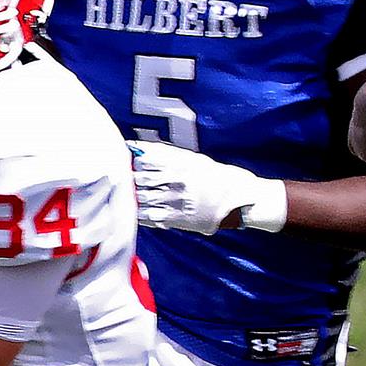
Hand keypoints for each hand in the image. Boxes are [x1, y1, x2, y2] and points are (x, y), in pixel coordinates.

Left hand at [131, 141, 287, 234]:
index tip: (130, 162)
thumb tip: (138, 146)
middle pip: (140, 179)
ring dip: (133, 196)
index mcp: (179, 164)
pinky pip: (149, 217)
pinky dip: (140, 214)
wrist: (239, 201)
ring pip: (141, 198)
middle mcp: (175, 182)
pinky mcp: (177, 220)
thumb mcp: (194, 159)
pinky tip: (140, 210)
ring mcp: (175, 202)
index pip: (145, 159)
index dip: (133, 161)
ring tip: (133, 195)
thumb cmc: (217, 177)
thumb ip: (167, 153)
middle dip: (131, 179)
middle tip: (126, 179)